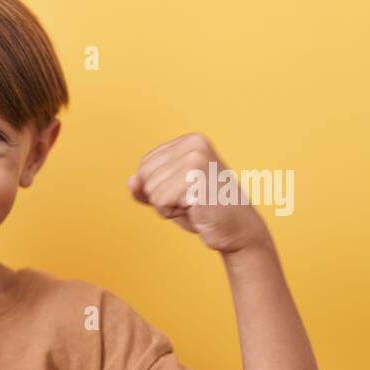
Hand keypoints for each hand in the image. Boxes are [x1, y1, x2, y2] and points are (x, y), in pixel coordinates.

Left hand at [126, 133, 270, 254]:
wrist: (238, 229)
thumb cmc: (204, 211)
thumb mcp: (170, 194)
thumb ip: (147, 186)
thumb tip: (131, 181)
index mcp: (189, 141)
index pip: (145, 164)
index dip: (156, 187)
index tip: (183, 192)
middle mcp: (193, 144)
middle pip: (144, 176)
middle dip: (160, 197)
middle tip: (190, 201)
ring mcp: (196, 159)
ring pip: (151, 190)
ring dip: (167, 207)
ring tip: (194, 205)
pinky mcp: (196, 179)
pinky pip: (160, 202)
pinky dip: (173, 213)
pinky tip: (196, 211)